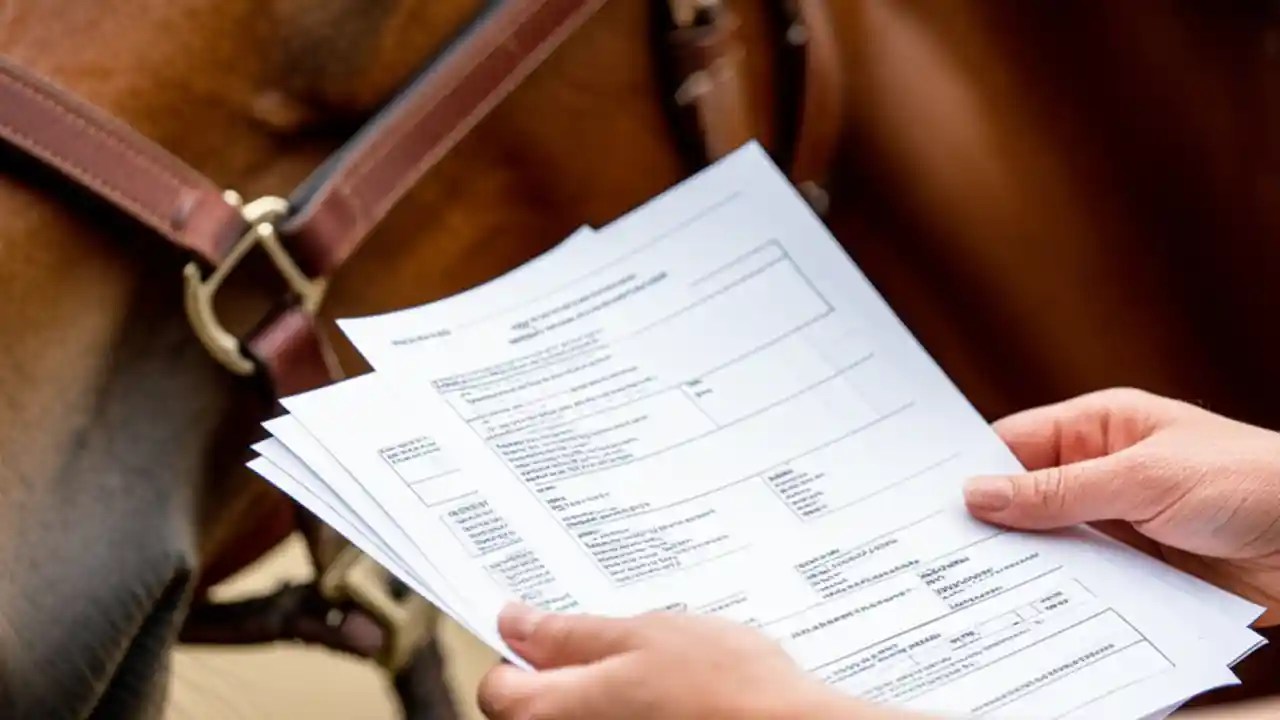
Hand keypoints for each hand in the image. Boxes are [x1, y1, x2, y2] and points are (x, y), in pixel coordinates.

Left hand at [477, 604, 913, 719]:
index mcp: (551, 716)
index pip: (498, 689)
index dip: (522, 655)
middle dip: (568, 677)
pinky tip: (679, 702)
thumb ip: (569, 635)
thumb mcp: (641, 636)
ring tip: (661, 676)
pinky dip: (640, 713)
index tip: (555, 634)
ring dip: (608, 698)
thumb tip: (515, 622)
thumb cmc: (723, 687)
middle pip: (536, 713)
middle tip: (620, 648)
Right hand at [963, 388, 1279, 622]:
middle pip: (1026, 498)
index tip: (925, 500)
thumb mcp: (1144, 478)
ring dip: (1026, 563)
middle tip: (940, 550)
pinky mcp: (1139, 569)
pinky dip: (1060, 593)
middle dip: (990, 522)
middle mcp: (1104, 472)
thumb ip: (1058, 492)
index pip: (1016, 443)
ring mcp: (1120, 522)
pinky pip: (1085, 580)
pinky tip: (1032, 608)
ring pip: (1051, 544)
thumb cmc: (1251, 481)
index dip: (970, 468)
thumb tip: (979, 494)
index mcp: (1102, 426)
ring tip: (974, 584)